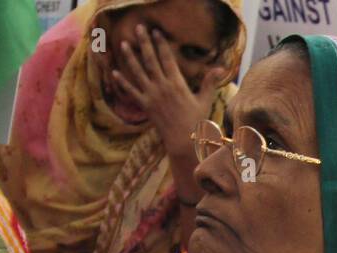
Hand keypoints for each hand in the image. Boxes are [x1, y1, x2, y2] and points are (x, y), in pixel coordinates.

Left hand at [111, 24, 225, 155]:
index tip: (156, 32)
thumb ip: (210, 82)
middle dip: (144, 43)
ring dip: (130, 57)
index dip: (161, 44)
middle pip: (151, 60)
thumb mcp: (205, 100)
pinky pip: (131, 91)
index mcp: (177, 84)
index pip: (167, 59)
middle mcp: (162, 87)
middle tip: (138, 28)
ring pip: (138, 72)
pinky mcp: (145, 106)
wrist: (184, 141)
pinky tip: (115, 72)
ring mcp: (152, 96)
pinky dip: (123, 82)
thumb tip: (222, 68)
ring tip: (124, 44)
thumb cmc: (197, 121)